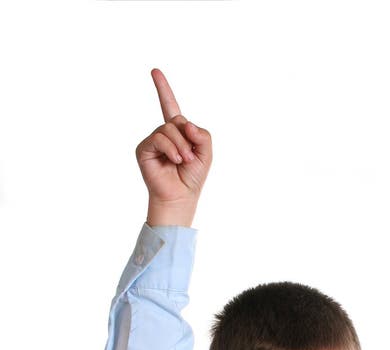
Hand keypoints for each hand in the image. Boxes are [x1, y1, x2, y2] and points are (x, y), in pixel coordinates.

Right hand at [135, 68, 212, 225]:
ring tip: (183, 161)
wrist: (180, 197)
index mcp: (178, 132)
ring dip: (180, 145)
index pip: (170, 106)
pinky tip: (175, 160)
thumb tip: (185, 123)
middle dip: (187, 138)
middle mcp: (163, 134)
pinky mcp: (143, 149)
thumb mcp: (206, 152)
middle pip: (176, 120)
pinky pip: (158, 138)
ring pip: (168, 128)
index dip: (163, 89)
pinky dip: (170, 148)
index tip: (154, 71)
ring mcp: (152, 141)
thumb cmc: (192, 177)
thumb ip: (202, 133)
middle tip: (191, 157)